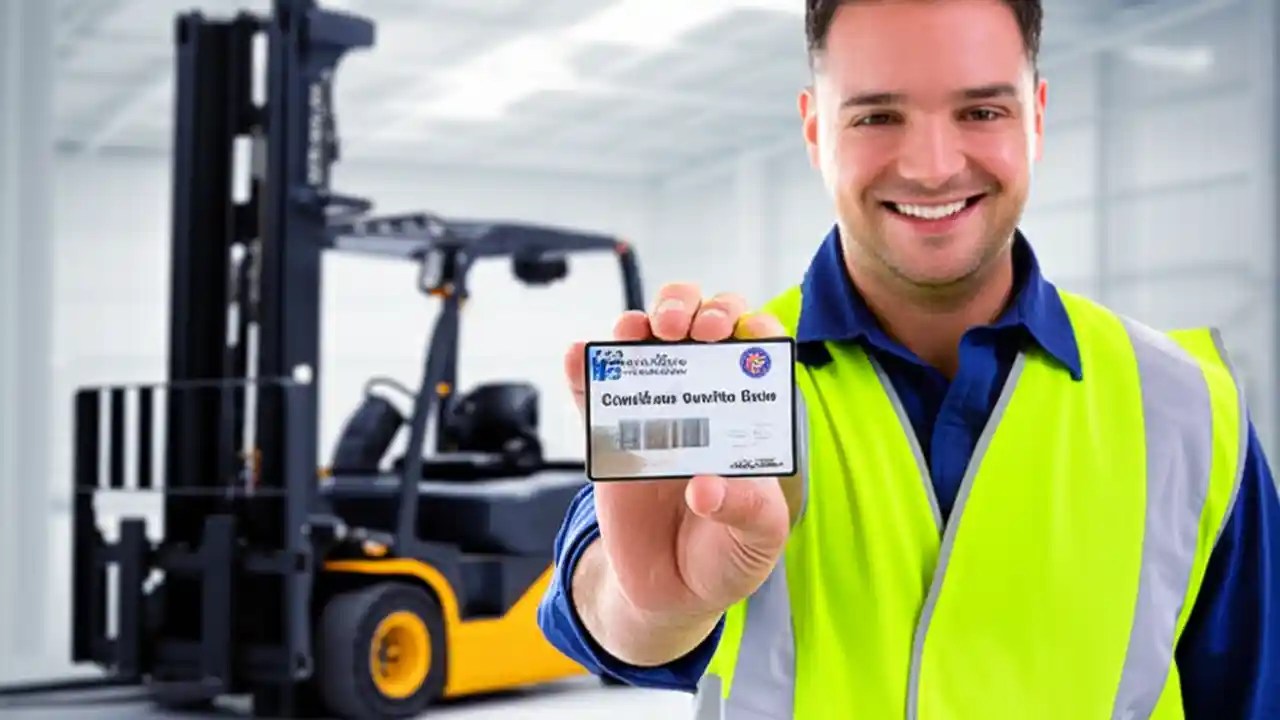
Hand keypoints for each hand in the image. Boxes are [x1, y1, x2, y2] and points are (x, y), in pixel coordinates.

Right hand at [563, 282, 792, 624]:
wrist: (670, 593)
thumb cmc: (727, 556)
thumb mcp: (757, 539)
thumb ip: (745, 511)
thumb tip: (705, 488)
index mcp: (750, 414)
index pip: (758, 352)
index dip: (756, 330)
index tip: (749, 333)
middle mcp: (704, 399)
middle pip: (700, 327)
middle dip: (696, 310)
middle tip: (691, 329)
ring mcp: (655, 411)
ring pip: (647, 343)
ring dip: (640, 323)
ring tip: (637, 331)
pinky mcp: (611, 434)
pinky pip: (594, 392)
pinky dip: (583, 367)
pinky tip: (579, 356)